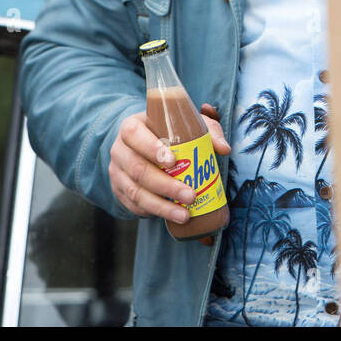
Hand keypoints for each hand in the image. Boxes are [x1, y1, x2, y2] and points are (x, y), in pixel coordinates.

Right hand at [108, 104, 232, 220]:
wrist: (142, 143)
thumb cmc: (169, 132)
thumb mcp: (187, 124)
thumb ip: (207, 132)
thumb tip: (224, 149)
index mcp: (132, 127)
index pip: (134, 135)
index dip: (152, 149)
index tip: (173, 161)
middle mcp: (119, 149)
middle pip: (138, 170)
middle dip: (166, 186)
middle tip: (190, 196)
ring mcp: (116, 171)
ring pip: (135, 192)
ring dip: (161, 206)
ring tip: (184, 215)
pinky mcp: (118, 189)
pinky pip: (131, 204)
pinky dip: (150, 211)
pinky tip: (168, 216)